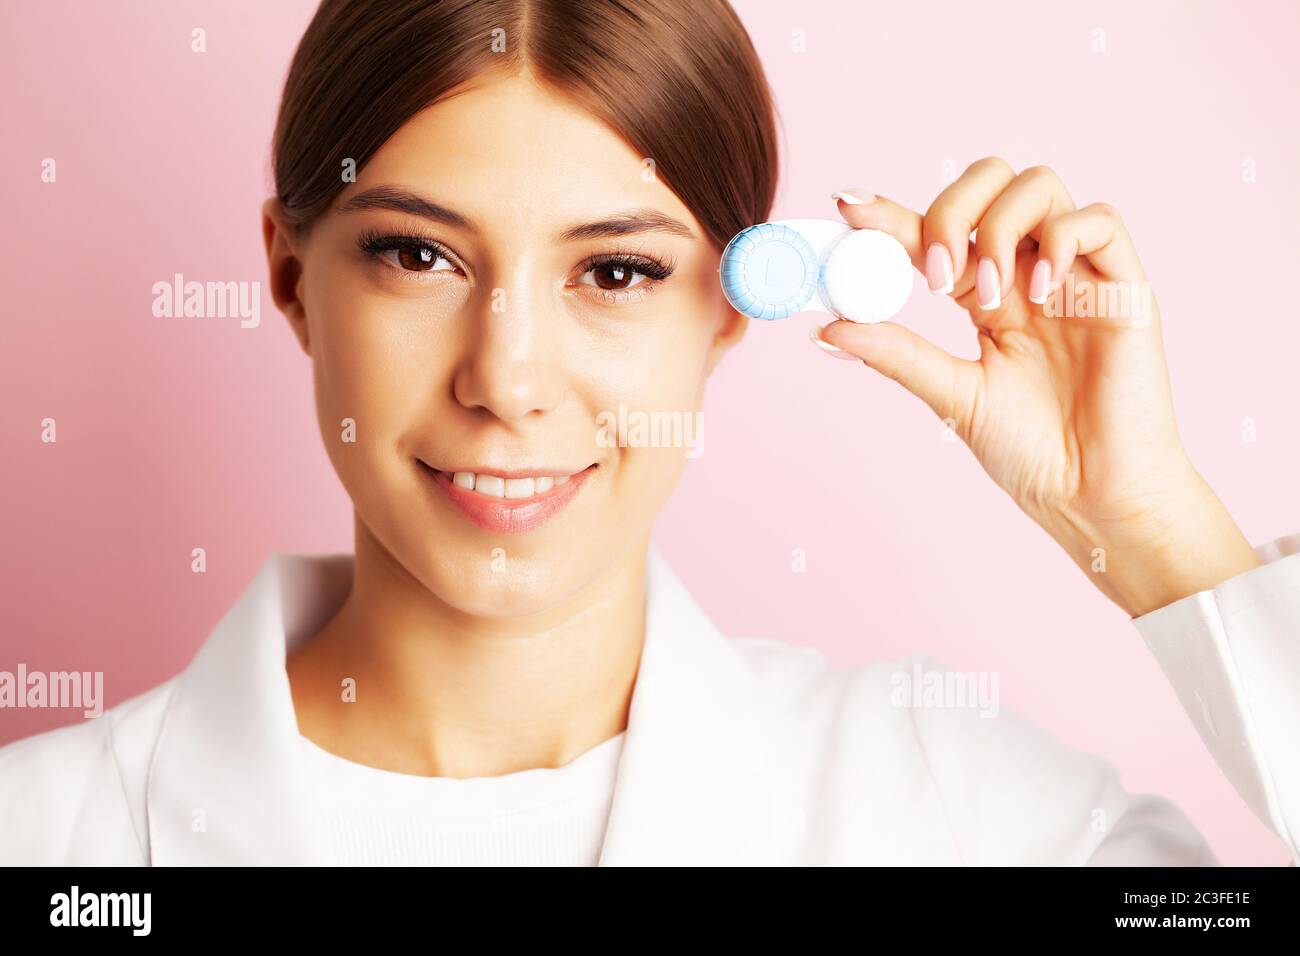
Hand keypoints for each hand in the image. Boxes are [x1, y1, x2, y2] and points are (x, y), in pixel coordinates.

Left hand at [819, 159, 1259, 615]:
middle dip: (950, 212)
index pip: (936, 233)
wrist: (1093, 496)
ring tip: (987, 297)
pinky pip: (1100, 221)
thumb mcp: (953, 396)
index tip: (848, 208)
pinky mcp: (1126, 286)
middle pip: (990, 182)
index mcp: (987, 295)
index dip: (892, 214)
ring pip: (1038, 186)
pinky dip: (1062, 238)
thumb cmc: (1032, 453)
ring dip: (998, 229)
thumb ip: (898, 355)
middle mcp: (1030, 272)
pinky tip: (1040, 292)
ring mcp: (1078, 274)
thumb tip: (827, 328)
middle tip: (932, 276)